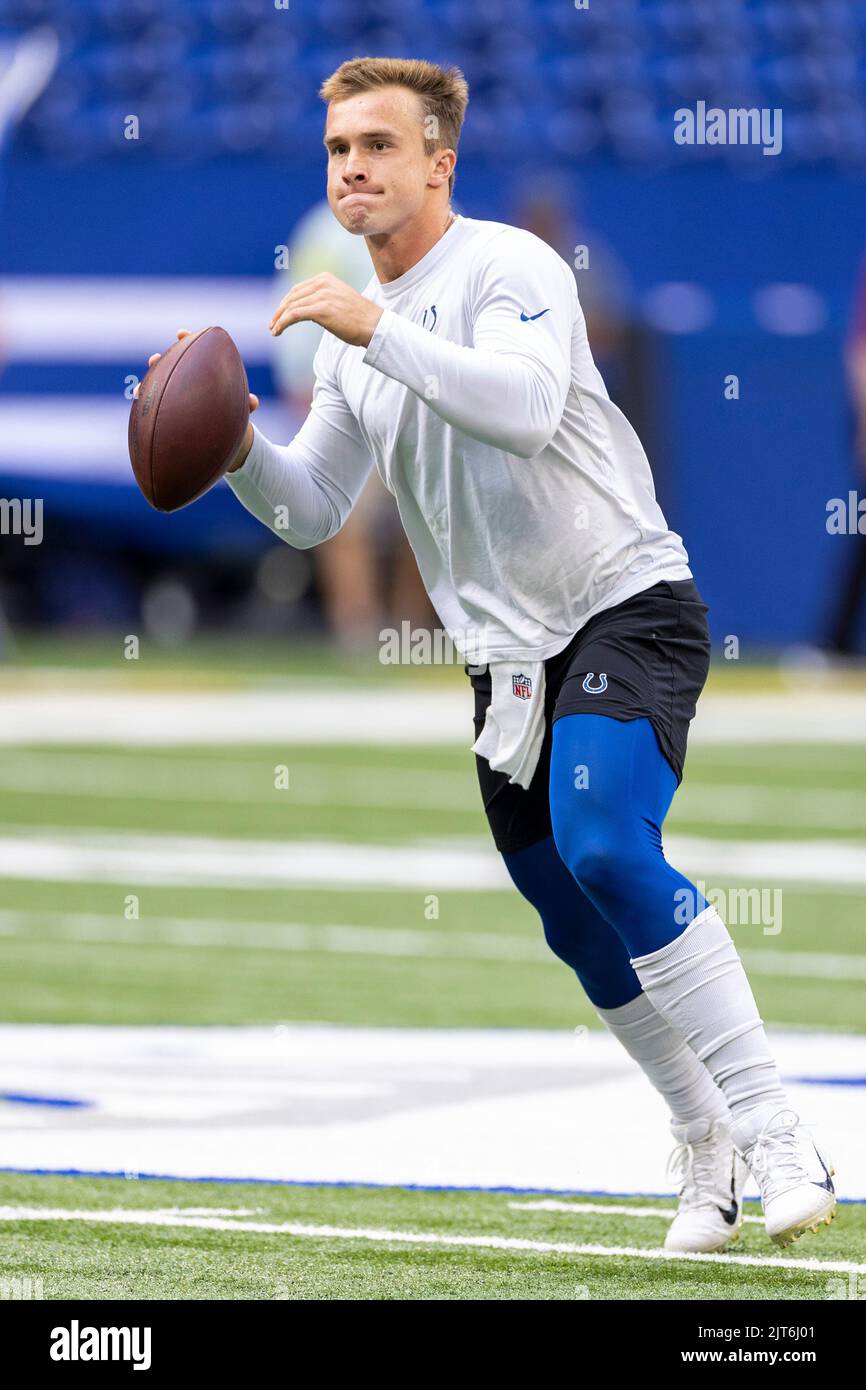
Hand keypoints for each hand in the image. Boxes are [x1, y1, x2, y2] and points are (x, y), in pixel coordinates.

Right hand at [133, 329, 258, 472]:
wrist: (223, 436)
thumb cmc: (231, 415)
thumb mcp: (240, 409)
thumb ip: (246, 404)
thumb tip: (253, 402)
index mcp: (202, 373)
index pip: (192, 351)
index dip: (185, 340)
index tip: (180, 333)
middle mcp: (184, 382)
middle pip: (168, 367)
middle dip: (160, 362)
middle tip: (154, 359)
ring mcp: (174, 397)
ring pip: (156, 389)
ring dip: (146, 388)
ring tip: (137, 390)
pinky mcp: (168, 414)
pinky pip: (154, 411)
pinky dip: (146, 411)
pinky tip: (139, 415)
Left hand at [269, 272, 382, 347]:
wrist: (374, 325)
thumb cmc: (360, 318)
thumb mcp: (339, 300)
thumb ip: (324, 299)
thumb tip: (307, 310)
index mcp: (326, 278)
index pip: (298, 289)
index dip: (286, 302)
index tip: (279, 314)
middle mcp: (322, 283)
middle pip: (292, 296)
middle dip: (280, 311)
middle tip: (272, 324)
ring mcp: (322, 295)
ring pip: (291, 306)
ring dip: (279, 319)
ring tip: (273, 330)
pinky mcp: (321, 310)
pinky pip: (294, 315)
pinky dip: (283, 323)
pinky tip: (278, 331)